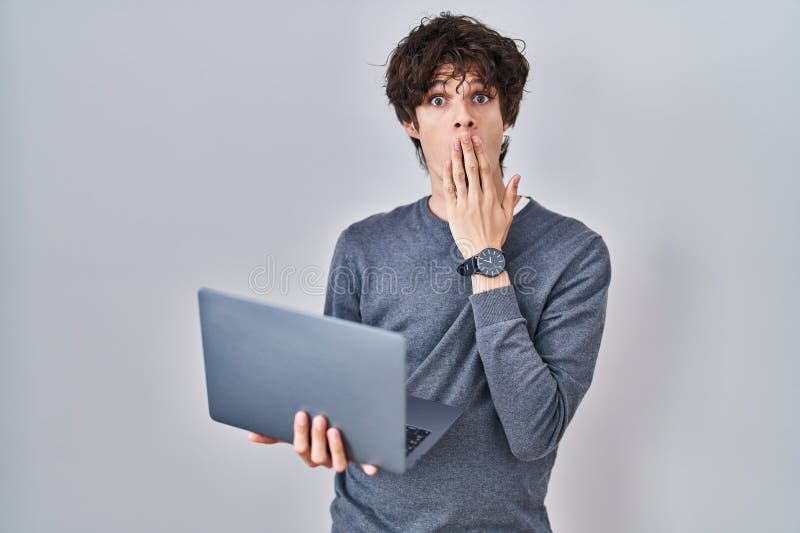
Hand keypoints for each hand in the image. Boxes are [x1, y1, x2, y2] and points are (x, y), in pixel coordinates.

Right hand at [247, 411, 378, 475]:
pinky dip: (368, 466)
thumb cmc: (317, 432)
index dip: (300, 432)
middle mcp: (324, 459)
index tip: (301, 414)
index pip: (300, 447)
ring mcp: (341, 460)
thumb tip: (251, 434)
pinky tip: (371, 466)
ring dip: (336, 448)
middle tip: (319, 417)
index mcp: (308, 452)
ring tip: (335, 429)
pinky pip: (364, 466)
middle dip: (316, 437)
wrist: (347, 437)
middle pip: (317, 455)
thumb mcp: (299, 431)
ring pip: (337, 463)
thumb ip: (276, 432)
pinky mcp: (360, 460)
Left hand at [442, 132, 520, 257]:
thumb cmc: (496, 234)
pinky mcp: (454, 211)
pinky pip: (450, 190)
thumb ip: (511, 194)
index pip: (486, 169)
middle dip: (467, 149)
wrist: (481, 253)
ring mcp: (464, 204)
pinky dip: (448, 176)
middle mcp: (478, 197)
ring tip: (454, 144)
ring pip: (460, 176)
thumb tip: (517, 175)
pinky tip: (447, 163)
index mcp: (491, 197)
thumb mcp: (508, 215)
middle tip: (463, 134)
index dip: (480, 152)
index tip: (477, 140)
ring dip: (456, 158)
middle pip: (472, 168)